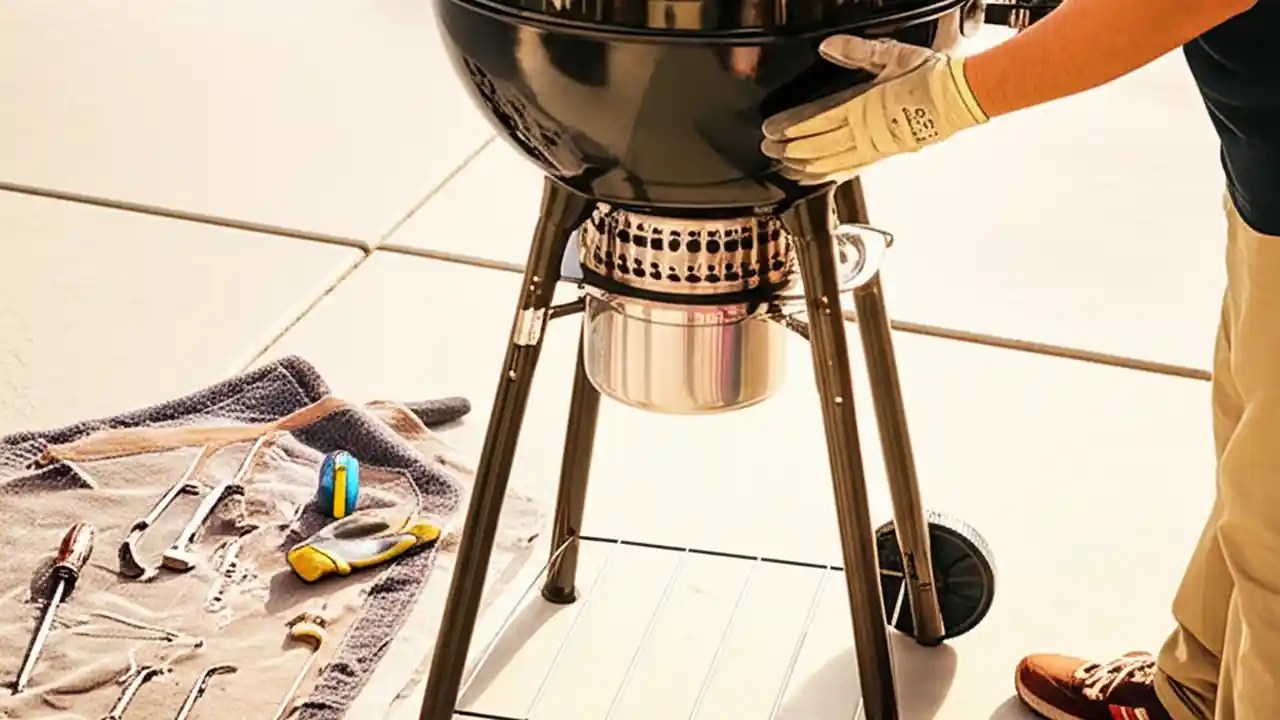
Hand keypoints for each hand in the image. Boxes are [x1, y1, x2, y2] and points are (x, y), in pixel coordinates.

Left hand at [761, 36, 987, 184]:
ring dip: (803, 166)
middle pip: (816, 146)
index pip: (816, 120)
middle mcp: (864, 133)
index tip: (771, 130)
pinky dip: (827, 176)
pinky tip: (814, 178)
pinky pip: (849, 171)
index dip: (790, 127)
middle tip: (767, 150)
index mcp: (862, 108)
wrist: (958, 98)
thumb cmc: (929, 77)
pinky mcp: (882, 156)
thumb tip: (828, 46)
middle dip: (788, 150)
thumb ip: (856, 52)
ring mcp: (873, 148)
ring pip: (829, 163)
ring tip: (783, 167)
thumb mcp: (890, 56)